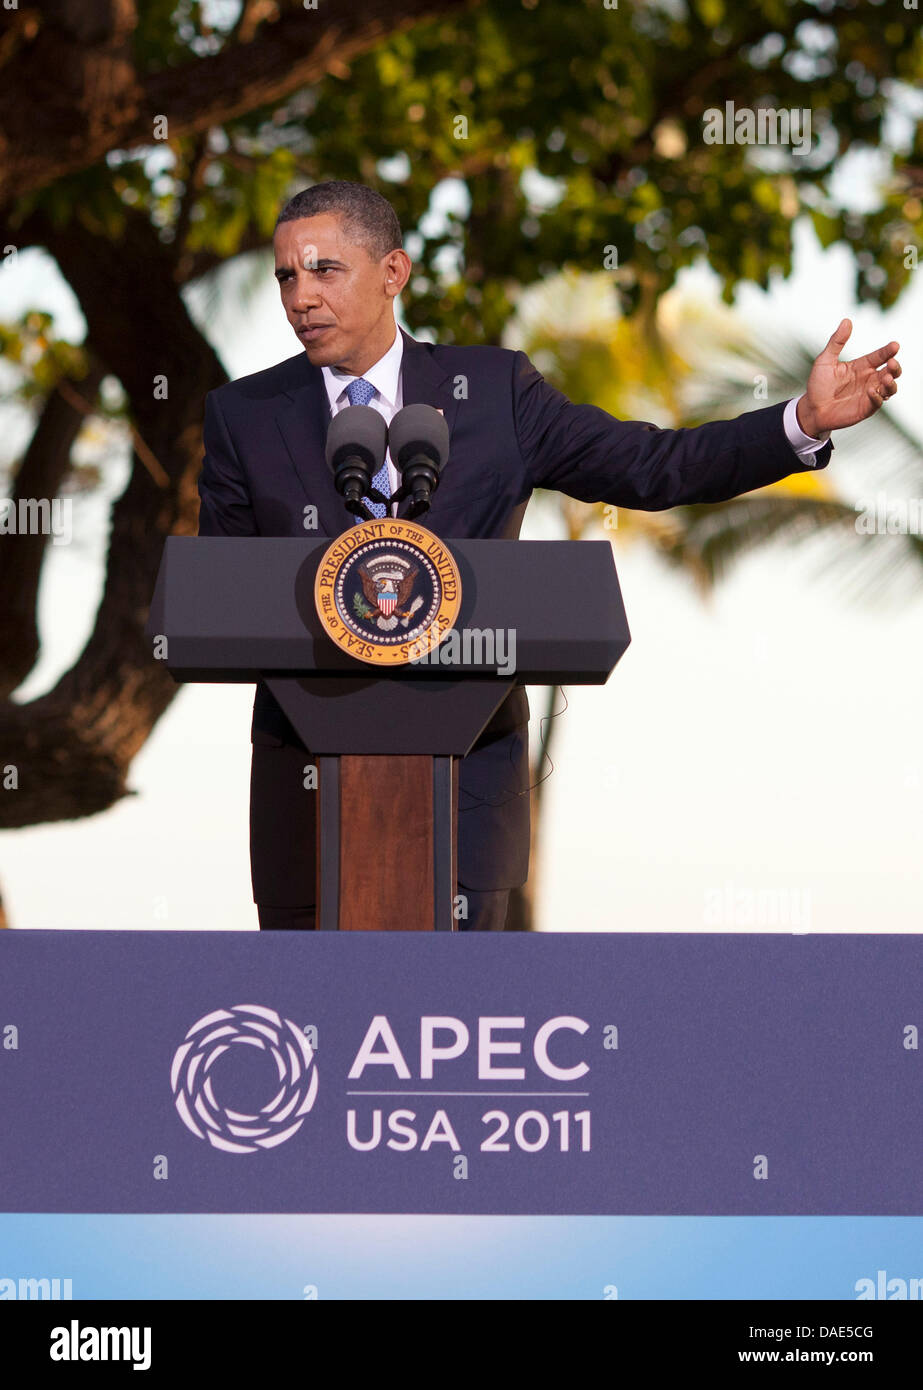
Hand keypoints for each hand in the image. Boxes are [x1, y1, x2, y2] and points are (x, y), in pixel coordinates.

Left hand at [796, 318, 900, 436]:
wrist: (811, 409)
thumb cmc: (818, 384)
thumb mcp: (825, 360)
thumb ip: (836, 342)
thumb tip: (847, 320)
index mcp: (861, 366)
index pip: (879, 356)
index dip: (888, 351)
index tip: (895, 345)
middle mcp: (868, 379)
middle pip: (890, 372)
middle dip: (895, 367)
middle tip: (892, 363)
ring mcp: (869, 394)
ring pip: (889, 388)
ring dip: (891, 383)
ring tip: (885, 378)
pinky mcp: (865, 408)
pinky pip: (877, 403)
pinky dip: (877, 397)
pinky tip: (871, 391)